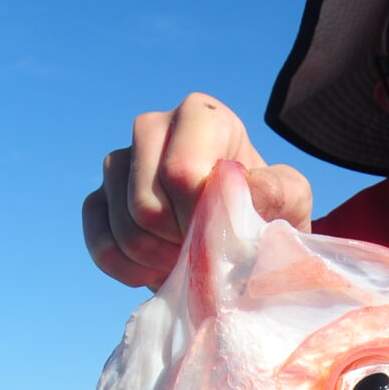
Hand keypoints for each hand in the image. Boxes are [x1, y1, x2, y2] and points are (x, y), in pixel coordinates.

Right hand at [83, 93, 313, 288]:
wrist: (244, 238)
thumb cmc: (269, 210)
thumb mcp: (289, 200)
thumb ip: (275, 190)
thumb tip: (240, 184)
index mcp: (202, 116)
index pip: (181, 171)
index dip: (198, 218)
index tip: (223, 234)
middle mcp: (153, 126)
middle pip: (145, 202)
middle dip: (177, 243)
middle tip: (205, 254)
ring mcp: (120, 161)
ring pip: (123, 224)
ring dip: (156, 259)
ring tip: (187, 262)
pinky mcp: (99, 198)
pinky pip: (98, 239)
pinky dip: (125, 268)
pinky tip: (155, 273)